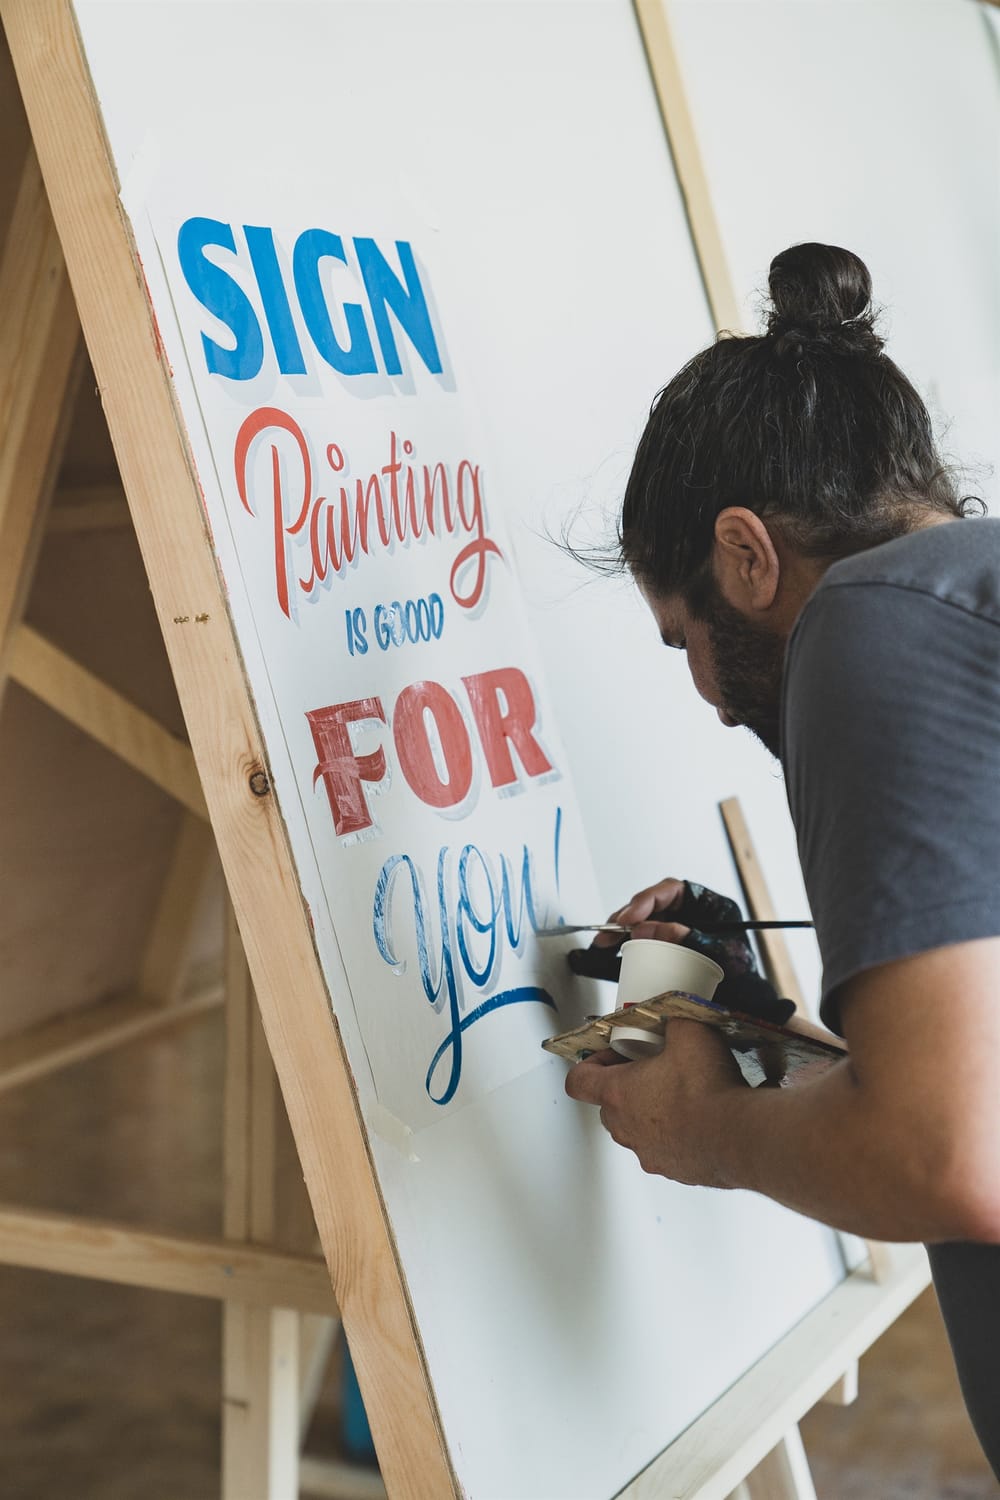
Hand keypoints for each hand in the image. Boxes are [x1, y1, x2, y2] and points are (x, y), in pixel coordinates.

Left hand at [565, 1020, 746, 1184]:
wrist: (739, 1136)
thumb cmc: (707, 1089)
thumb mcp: (689, 1032)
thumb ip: (672, 1023)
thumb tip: (674, 1021)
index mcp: (618, 1093)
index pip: (578, 1081)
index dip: (590, 1064)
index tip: (611, 1055)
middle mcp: (626, 1128)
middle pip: (608, 1106)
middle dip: (626, 1086)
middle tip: (651, 1070)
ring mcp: (648, 1153)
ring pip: (637, 1130)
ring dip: (651, 1113)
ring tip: (681, 1095)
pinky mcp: (674, 1170)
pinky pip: (665, 1149)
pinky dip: (676, 1136)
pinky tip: (700, 1120)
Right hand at [568, 877, 758, 985]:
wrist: (749, 1005)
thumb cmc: (742, 977)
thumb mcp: (713, 951)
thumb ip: (679, 936)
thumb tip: (642, 929)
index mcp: (710, 904)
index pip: (673, 890)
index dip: (647, 899)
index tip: (629, 917)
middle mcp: (694, 913)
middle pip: (654, 904)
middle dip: (629, 915)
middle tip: (611, 931)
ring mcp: (681, 929)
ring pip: (646, 920)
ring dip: (624, 929)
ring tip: (604, 942)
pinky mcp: (672, 947)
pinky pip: (647, 938)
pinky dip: (630, 943)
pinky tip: (614, 951)